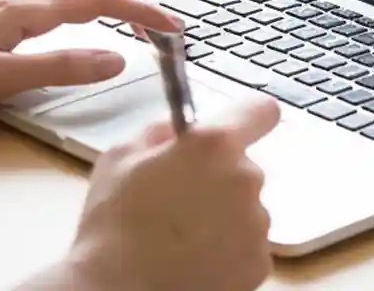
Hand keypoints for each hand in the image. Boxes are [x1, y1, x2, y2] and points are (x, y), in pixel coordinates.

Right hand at [39, 97, 280, 290]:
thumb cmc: (113, 224)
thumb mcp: (119, 158)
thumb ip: (159, 133)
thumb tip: (178, 130)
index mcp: (213, 146)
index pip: (260, 111)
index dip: (249, 118)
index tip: (238, 128)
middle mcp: (245, 179)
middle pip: (243, 168)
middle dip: (218, 178)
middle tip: (180, 200)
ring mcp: (256, 224)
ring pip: (246, 209)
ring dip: (223, 217)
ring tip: (182, 237)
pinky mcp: (259, 263)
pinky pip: (248, 246)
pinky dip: (228, 252)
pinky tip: (194, 259)